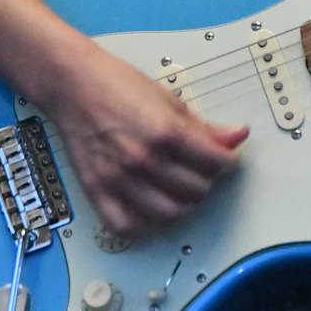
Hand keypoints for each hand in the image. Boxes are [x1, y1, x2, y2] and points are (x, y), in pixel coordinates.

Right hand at [40, 41, 248, 238]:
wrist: (74, 84)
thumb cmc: (116, 85)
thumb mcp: (168, 99)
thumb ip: (203, 126)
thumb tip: (235, 137)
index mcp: (165, 131)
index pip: (215, 163)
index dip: (225, 161)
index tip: (223, 159)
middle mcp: (143, 158)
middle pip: (196, 190)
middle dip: (205, 181)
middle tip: (200, 171)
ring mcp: (120, 178)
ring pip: (169, 213)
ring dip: (181, 204)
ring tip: (178, 189)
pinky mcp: (98, 190)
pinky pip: (127, 226)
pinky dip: (144, 224)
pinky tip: (150, 210)